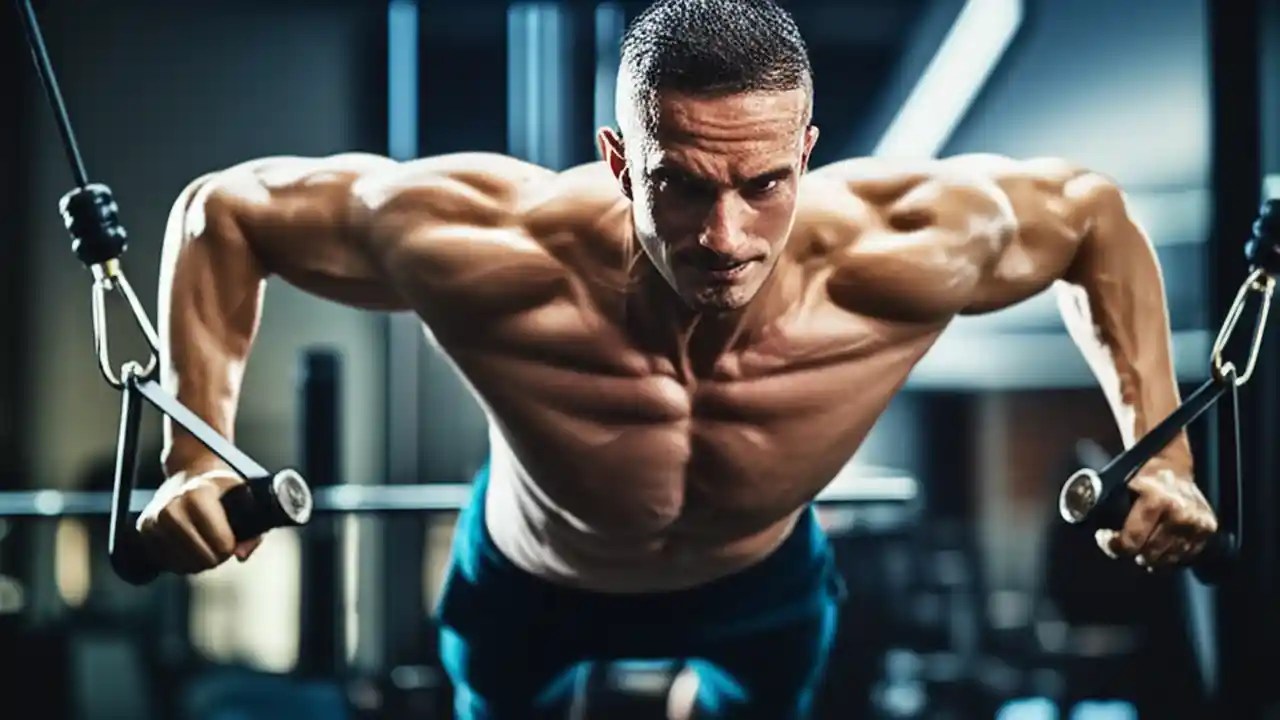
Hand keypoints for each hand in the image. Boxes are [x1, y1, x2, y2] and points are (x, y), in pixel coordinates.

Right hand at [136, 469, 263, 573]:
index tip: (231, 540)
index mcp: (199, 494)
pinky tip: (189, 549)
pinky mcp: (143, 529)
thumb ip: (251, 528)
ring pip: (183, 564)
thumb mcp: (243, 497)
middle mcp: (172, 506)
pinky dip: (181, 563)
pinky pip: (166, 563)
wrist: (189, 473)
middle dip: (216, 558)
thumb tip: (242, 554)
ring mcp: (154, 518)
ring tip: (205, 547)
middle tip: (220, 547)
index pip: (221, 542)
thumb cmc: (219, 487)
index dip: (230, 546)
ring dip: (199, 563)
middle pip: (202, 558)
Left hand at [1094, 464, 1217, 570]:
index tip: (1105, 539)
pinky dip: (1171, 554)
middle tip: (1124, 544)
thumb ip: (1106, 509)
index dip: (1113, 546)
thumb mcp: (1119, 486)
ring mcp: (1197, 522)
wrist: (1171, 467)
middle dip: (1133, 552)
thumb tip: (1095, 530)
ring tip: (1142, 546)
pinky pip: (1186, 554)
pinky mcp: (1208, 528)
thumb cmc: (1141, 477)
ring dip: (1152, 556)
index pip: (1132, 540)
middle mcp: (1181, 513)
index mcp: (1157, 500)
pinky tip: (1160, 546)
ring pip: (1168, 558)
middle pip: (1150, 553)